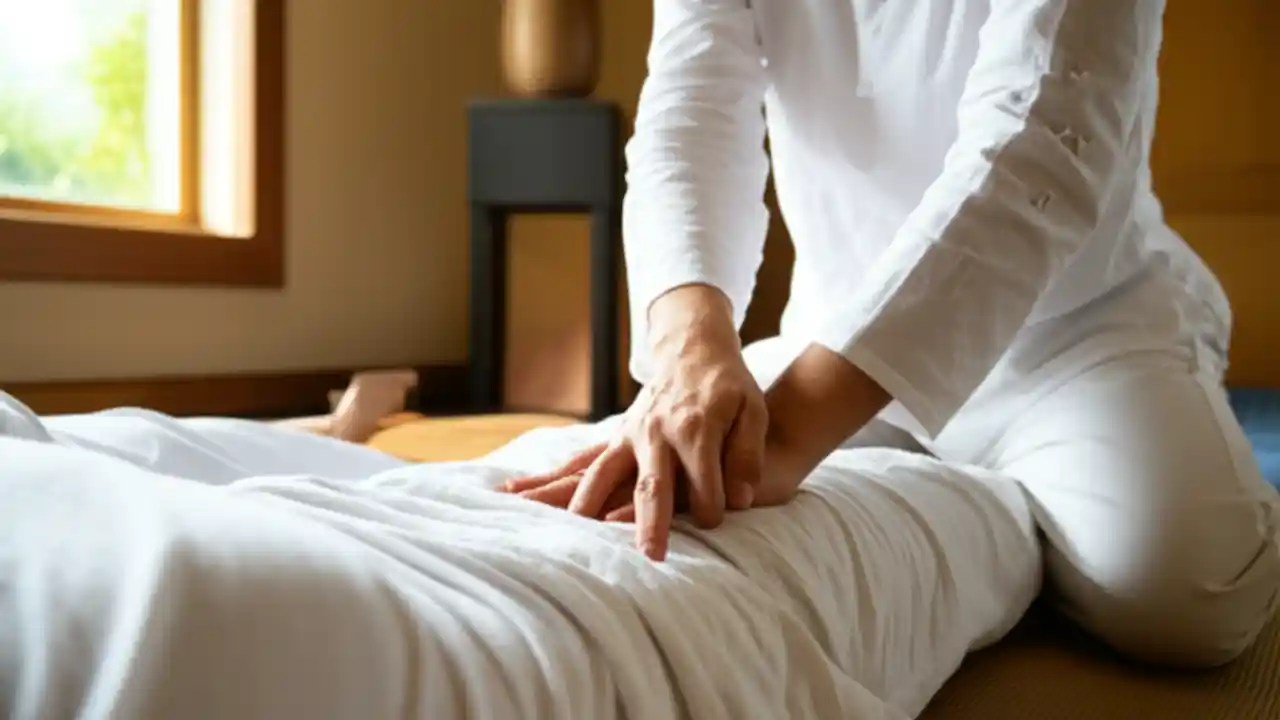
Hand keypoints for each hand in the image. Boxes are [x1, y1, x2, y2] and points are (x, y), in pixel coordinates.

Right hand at [504, 285, 767, 560]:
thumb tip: (743, 499)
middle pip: (651, 485)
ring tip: (578, 544)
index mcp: (695, 427)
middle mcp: (656, 433)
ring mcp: (630, 435)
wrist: (692, 349)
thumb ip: (748, 455)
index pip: (704, 481)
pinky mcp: (616, 438)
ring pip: (604, 475)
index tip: (715, 526)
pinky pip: (582, 463)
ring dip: (591, 509)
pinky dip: (554, 480)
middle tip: (652, 556)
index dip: (713, 508)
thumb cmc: (729, 385)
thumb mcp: (753, 411)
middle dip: (651, 523)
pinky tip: (524, 498)